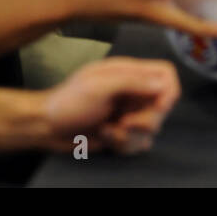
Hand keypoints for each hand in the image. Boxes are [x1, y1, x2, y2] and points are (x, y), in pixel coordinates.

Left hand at [42, 57, 180, 154]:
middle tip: (125, 123)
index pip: (166, 74)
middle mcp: (133, 91)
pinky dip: (122, 144)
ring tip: (107, 130)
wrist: (48, 126)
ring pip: (151, 129)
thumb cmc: (70, 101)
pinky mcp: (123, 132)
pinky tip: (104, 136)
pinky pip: (138, 143)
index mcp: (129, 72)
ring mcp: (129, 112)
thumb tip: (163, 85)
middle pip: (163, 106)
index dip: (168, 91)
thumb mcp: (100, 86)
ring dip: (130, 135)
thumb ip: (133, 82)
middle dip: (146, 120)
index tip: (159, 107)